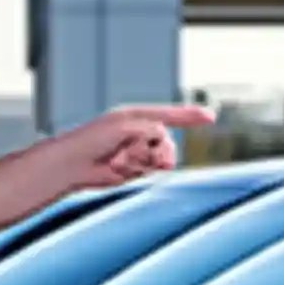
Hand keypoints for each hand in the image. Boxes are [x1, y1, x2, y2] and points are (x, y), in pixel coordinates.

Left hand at [50, 104, 215, 187]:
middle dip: (155, 149)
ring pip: (161, 157)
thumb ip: (151, 132)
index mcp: (136, 117)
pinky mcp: (134, 170)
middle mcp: (140, 134)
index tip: (210, 117)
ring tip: (119, 159)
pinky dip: (137, 168)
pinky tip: (118, 168)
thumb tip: (166, 149)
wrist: (72, 163)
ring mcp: (139, 153)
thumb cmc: (92, 139)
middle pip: (167, 141)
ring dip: (143, 159)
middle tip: (131, 151)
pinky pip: (149, 169)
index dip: (190, 116)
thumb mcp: (125, 127)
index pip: (169, 115)